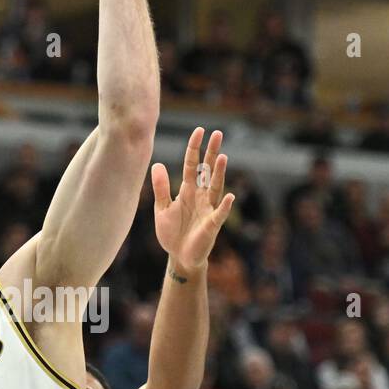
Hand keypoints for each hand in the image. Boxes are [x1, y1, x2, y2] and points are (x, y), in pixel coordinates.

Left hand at [152, 127, 234, 272]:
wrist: (180, 257)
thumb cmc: (172, 233)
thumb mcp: (162, 208)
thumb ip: (161, 188)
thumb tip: (157, 164)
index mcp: (188, 191)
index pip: (192, 165)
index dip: (194, 149)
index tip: (199, 131)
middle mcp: (200, 197)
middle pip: (207, 171)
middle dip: (212, 153)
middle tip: (218, 133)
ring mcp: (208, 210)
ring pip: (215, 188)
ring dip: (219, 174)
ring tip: (222, 157)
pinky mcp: (212, 226)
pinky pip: (219, 214)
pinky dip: (225, 207)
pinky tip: (230, 197)